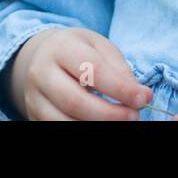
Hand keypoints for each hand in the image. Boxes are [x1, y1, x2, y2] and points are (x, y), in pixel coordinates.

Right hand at [9, 27, 153, 119]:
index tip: (143, 98)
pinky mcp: (33, 114)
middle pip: (74, 100)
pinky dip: (82, 130)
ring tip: (120, 121)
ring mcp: (34, 96)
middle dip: (109, 114)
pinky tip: (100, 124)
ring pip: (64, 121)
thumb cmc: (78, 51)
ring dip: (97, 126)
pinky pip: (57, 128)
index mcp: (60, 47)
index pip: (91, 70)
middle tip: (133, 116)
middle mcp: (41, 72)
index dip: (120, 88)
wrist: (42, 57)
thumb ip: (120, 69)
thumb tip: (141, 96)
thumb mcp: (99, 48)